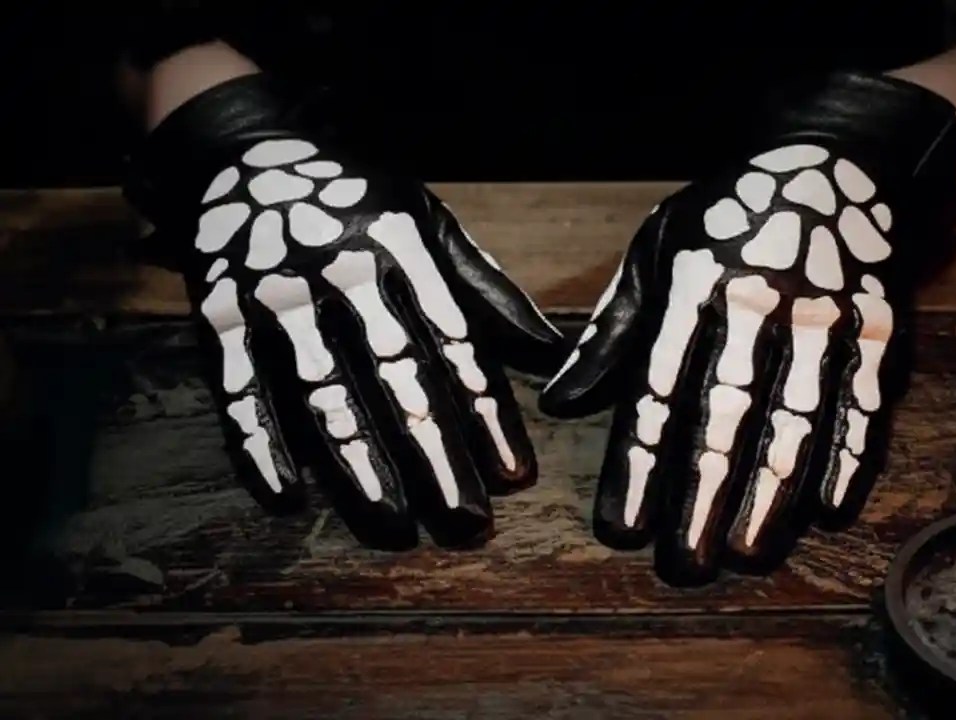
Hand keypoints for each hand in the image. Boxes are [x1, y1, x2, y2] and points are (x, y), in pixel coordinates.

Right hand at [124, 74, 562, 548]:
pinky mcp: (217, 315)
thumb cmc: (353, 199)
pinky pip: (239, 389)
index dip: (486, 414)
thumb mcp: (426, 222)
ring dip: (359, 465)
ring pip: (323, 393)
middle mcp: (340, 271)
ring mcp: (275, 294)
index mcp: (402, 248)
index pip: (455, 344)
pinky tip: (287, 498)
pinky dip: (259, 445)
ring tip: (394, 525)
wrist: (240, 150)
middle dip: (435, 456)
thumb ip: (486, 290)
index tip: (516, 476)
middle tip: (467, 523)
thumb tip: (555, 356)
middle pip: (395, 378)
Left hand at [540, 74, 955, 585]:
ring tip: (748, 554)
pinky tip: (830, 510)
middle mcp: (759, 302)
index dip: (640, 466)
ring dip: (772, 495)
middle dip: (702, 496)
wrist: (836, 160)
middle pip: (727, 415)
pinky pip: (867, 402)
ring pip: (797, 420)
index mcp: (694, 284)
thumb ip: (612, 328)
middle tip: (682, 564)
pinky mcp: (881, 326)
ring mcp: (826, 315)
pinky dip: (851, 457)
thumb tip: (559, 401)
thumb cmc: (731, 216)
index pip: (659, 390)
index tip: (622, 529)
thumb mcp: (659, 249)